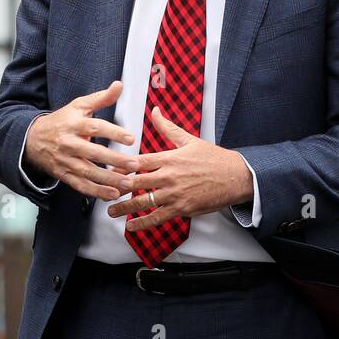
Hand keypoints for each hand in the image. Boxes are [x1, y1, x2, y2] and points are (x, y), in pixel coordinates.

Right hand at [22, 81, 141, 200]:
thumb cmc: (62, 121)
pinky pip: (81, 186)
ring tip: (127, 183)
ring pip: (88, 172)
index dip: (113, 132)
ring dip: (108, 179)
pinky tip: (112, 194)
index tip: (131, 138)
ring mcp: (65, 161)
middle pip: (93, 153)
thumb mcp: (79, 105)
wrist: (32, 139)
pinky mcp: (64, 175)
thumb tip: (119, 85)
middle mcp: (69, 143)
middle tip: (134, 164)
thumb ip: (101, 98)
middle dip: (114, 160)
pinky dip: (96, 192)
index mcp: (74, 124)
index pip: (95, 128)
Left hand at [108, 106, 254, 231]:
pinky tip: (132, 226)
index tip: (108, 170)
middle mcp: (169, 176)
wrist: (235, 176)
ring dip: (124, 208)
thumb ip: (168, 128)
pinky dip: (143, 222)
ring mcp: (174, 193)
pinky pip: (157, 217)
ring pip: (143, 201)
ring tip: (111, 212)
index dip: (121, 167)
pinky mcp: (182, 208)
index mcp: (169, 157)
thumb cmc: (214, 158)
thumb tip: (155, 111)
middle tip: (103, 192)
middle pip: (136, 182)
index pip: (138, 162)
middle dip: (117, 188)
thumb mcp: (190, 140)